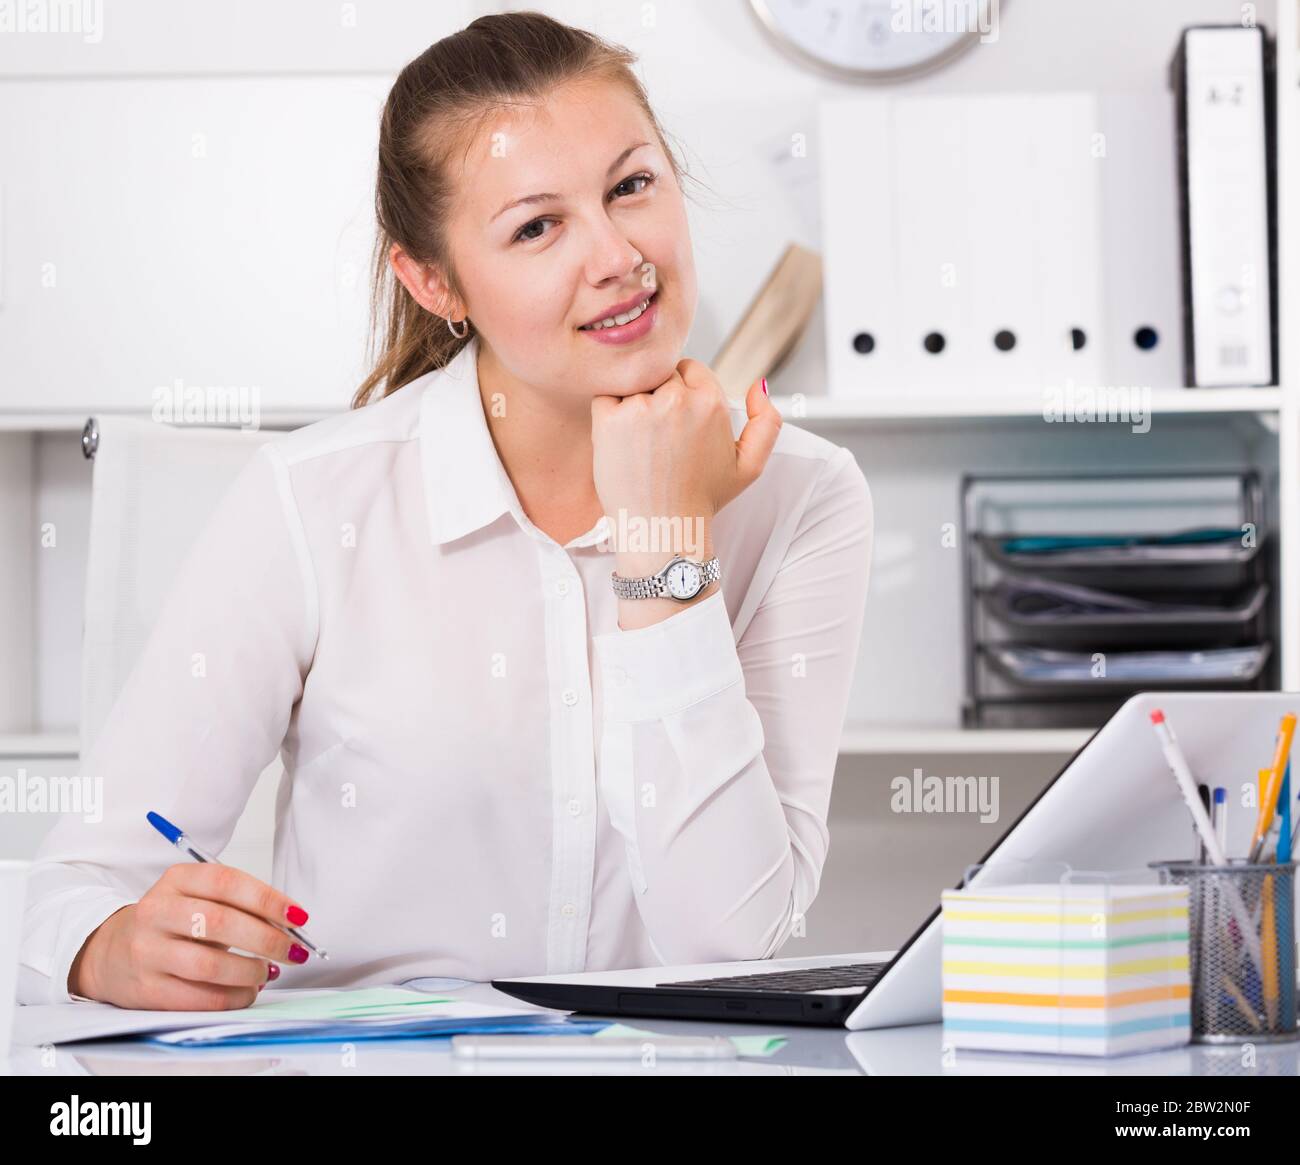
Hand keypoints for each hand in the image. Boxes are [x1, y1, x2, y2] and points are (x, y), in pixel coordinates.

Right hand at [67, 864, 309, 1009]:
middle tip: (294, 950)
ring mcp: (147, 951)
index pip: (227, 883)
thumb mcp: (196, 897)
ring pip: (210, 964)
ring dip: (250, 971)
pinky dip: (233, 997)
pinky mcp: (145, 989)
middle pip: (221, 923)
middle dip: (267, 939)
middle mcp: (157, 911)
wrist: (110, 952)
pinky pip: (198, 997)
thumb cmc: (171, 922)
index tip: (298, 916)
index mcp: (176, 880)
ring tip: (268, 971)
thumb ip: (238, 904)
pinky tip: (247, 991)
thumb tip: (290, 925)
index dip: (268, 899)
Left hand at [590, 360, 780, 544]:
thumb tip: (759, 383)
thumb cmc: (701, 501)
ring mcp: (641, 408)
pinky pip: (605, 396)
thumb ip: (767, 421)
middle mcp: (677, 400)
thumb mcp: (749, 466)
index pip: (689, 369)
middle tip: (657, 436)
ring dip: (633, 403)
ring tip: (639, 442)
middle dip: (658, 396)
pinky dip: (608, 412)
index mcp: (711, 403)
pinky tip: (620, 440)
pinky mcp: (609, 420)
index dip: (682, 393)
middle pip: (661, 373)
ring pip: (634, 384)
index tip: (676, 423)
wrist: (662, 531)